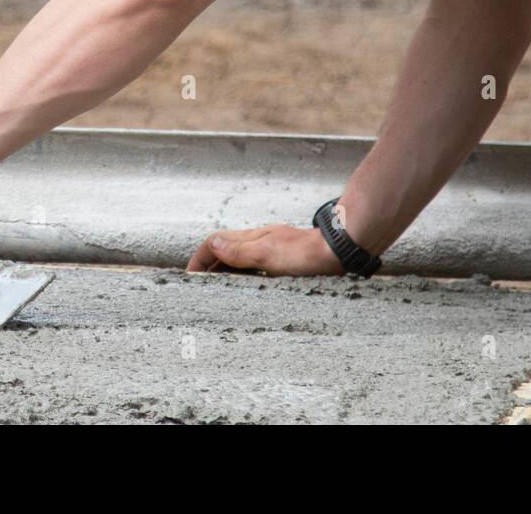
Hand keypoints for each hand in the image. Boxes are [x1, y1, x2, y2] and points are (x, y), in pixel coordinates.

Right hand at [187, 224, 346, 276]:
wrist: (341, 251)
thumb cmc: (307, 254)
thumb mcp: (268, 255)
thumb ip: (239, 252)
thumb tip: (213, 245)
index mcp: (253, 238)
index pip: (216, 242)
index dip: (200, 258)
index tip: (189, 277)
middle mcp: (262, 242)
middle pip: (226, 251)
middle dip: (209, 266)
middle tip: (198, 287)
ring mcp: (274, 251)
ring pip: (241, 260)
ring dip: (225, 272)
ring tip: (217, 291)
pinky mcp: (286, 262)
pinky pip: (256, 268)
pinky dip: (244, 277)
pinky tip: (248, 290)